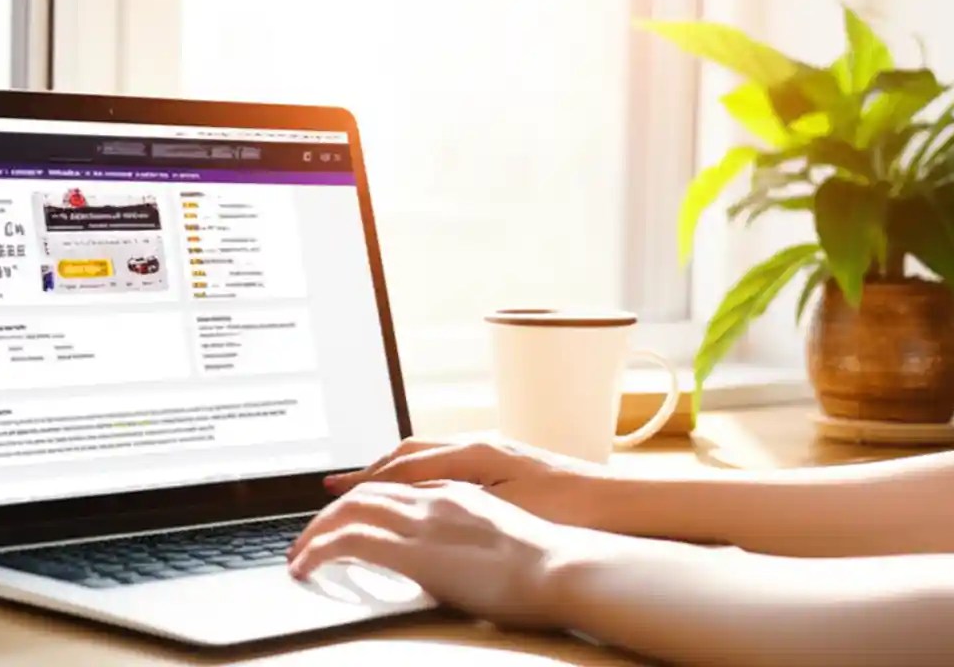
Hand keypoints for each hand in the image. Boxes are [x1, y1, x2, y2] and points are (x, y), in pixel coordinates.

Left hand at [288, 480, 582, 626]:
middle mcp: (436, 496)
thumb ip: (479, 537)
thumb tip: (467, 555)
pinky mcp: (413, 550)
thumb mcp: (508, 537)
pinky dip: (319, 548)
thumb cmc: (552, 562)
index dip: (368, 492)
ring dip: (318, 528)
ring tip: (299, 551)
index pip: (400, 482)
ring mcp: (423, 520)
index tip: (349, 504)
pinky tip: (306, 565)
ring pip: (351, 509)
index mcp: (461, 491)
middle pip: (369, 490)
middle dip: (334, 508)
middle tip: (311, 530)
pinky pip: (348, 540)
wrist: (565, 565)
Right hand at [323, 437, 605, 527]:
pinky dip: (422, 471)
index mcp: (476, 453)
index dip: (368, 479)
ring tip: (370, 483)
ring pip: (431, 452)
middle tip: (339, 485)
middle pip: (413, 450)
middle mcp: (481, 443)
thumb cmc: (568, 509)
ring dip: (396, 467)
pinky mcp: (506, 462)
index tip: (335, 489)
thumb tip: (409, 498)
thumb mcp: (504, 509)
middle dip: (373, 468)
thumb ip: (454, 501)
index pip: (408, 465)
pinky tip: (420, 486)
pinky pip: (449, 459)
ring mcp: (494, 450)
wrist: (618, 504)